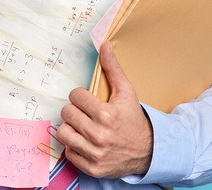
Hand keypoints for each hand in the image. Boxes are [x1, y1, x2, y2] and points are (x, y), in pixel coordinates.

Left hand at [57, 41, 153, 177]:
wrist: (148, 151)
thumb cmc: (134, 119)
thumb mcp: (126, 92)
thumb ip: (113, 68)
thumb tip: (104, 44)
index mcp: (106, 115)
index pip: (75, 96)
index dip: (80, 96)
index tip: (87, 100)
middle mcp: (99, 135)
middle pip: (67, 113)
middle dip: (75, 110)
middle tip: (85, 113)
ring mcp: (95, 153)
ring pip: (63, 132)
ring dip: (71, 127)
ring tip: (82, 126)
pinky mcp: (92, 167)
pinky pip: (68, 152)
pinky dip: (74, 146)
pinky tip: (85, 141)